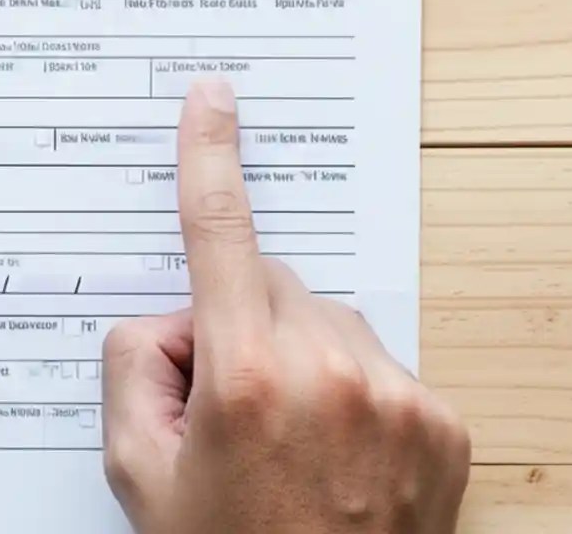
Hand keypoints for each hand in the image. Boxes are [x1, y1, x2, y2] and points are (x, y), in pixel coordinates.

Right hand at [101, 80, 470, 533]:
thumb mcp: (136, 470)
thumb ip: (132, 365)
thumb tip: (173, 322)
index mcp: (246, 379)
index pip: (220, 237)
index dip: (209, 158)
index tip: (213, 102)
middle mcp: (330, 374)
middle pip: (271, 286)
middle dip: (236, 323)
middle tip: (223, 406)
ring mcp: (396, 397)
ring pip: (326, 321)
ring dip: (296, 354)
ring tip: (284, 439)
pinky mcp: (440, 420)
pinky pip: (376, 363)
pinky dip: (348, 389)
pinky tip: (332, 450)